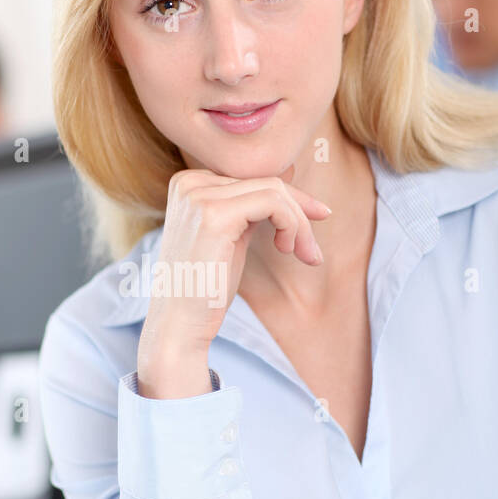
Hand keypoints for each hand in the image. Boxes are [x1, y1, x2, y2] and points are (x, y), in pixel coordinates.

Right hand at [138, 166, 330, 387]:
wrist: (179, 326)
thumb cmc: (206, 288)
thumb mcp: (231, 236)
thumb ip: (251, 206)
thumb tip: (290, 173)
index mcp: (188, 183)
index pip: (252, 178)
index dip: (290, 200)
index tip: (317, 219)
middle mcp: (189, 182)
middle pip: (266, 181)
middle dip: (300, 213)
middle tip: (313, 252)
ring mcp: (198, 196)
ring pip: (274, 191)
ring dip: (300, 224)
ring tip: (305, 255)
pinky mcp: (214, 214)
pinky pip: (273, 202)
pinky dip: (293, 224)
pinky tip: (289, 250)